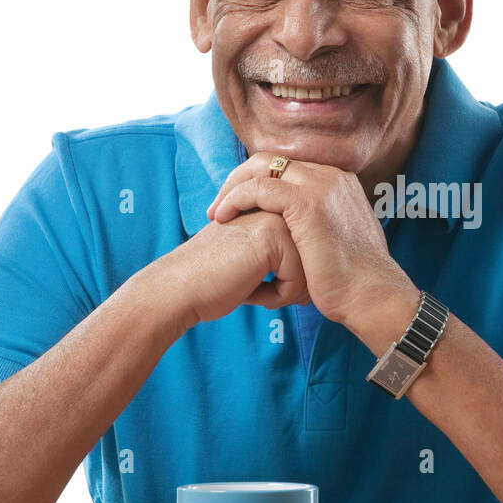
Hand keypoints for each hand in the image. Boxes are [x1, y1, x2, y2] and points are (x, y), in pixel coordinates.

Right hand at [155, 208, 308, 325]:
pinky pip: (299, 280)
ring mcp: (276, 217)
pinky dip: (276, 296)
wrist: (180, 289)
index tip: (256, 280)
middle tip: (252, 285)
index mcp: (275, 208)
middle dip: (291, 285)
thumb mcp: (256, 257)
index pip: (309, 250)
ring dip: (284, 292)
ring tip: (250, 287)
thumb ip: (286, 251)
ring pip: (310, 270)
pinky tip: (248, 290)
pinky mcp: (273, 236)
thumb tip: (321, 271)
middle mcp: (279, 207)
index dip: (290, 277)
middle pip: (313, 259)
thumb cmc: (216, 280)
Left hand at [206, 154, 414, 327]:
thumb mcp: (339, 240)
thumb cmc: (353, 281)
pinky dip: (235, 199)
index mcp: (338, 181)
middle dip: (239, 179)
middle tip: (219, 206)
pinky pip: (258, 188)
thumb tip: (303, 232)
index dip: (256, 180)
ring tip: (216, 213)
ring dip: (232, 188)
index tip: (238, 204)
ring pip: (261, 167)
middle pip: (271, 159)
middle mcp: (331, 176)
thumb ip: (321, 224)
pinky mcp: (307, 203)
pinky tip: (224, 218)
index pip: (287, 165)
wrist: (372, 296)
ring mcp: (321, 186)